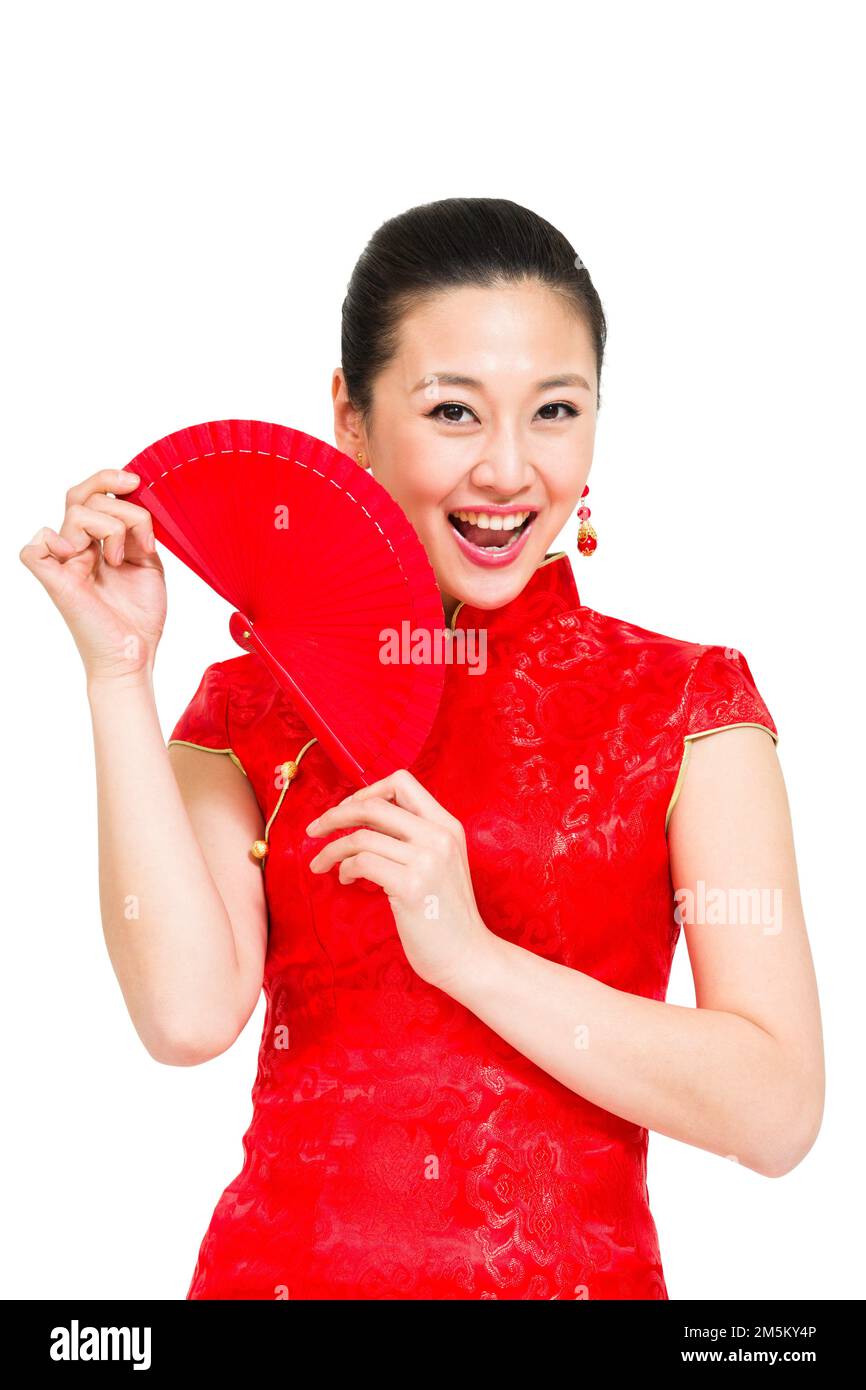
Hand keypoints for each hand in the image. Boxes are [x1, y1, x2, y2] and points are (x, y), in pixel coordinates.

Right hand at [19, 468, 165, 684]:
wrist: (135, 653)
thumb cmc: (140, 615)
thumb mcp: (149, 562)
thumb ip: (140, 530)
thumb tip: (135, 497)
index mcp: (98, 543)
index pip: (92, 496)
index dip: (109, 479)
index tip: (137, 481)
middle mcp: (77, 549)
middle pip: (79, 495)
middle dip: (108, 484)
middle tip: (132, 487)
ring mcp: (64, 564)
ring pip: (77, 512)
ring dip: (114, 526)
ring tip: (123, 558)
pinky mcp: (55, 582)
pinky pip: (34, 549)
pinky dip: (54, 541)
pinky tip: (79, 555)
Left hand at [306, 768, 492, 993]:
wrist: (467, 956)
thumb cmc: (446, 915)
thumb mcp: (440, 863)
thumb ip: (412, 838)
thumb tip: (364, 819)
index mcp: (447, 825)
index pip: (402, 782)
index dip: (367, 791)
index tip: (347, 810)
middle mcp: (439, 836)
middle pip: (373, 805)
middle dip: (334, 814)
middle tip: (314, 830)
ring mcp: (427, 860)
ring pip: (361, 836)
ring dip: (332, 849)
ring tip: (323, 865)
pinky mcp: (411, 886)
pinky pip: (361, 862)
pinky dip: (344, 869)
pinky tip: (346, 881)